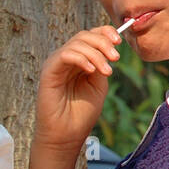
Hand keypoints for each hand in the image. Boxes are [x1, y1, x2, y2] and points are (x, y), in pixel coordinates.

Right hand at [35, 26, 121, 152]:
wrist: (66, 135)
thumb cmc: (81, 113)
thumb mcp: (98, 85)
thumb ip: (102, 66)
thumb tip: (109, 50)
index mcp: (79, 60)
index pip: (91, 36)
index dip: (105, 33)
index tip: (120, 42)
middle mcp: (66, 59)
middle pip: (84, 36)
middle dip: (103, 43)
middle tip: (116, 58)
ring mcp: (56, 64)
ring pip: (76, 43)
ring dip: (96, 54)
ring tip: (107, 71)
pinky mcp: (48, 71)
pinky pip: (65, 55)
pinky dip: (81, 59)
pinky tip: (91, 71)